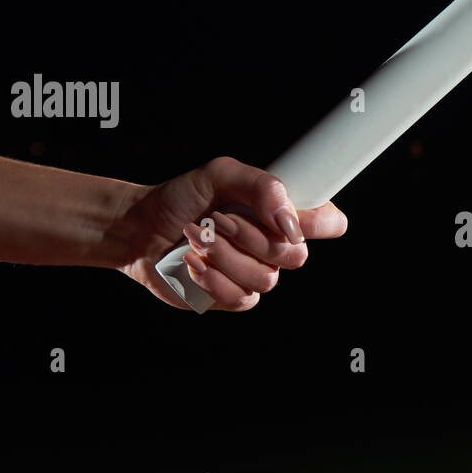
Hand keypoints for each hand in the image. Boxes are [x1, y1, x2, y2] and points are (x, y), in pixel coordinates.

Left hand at [114, 156, 347, 310]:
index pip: (330, 222)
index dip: (321, 223)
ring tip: (198, 238)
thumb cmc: (182, 197)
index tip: (287, 218)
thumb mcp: (220, 174)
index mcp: (282, 213)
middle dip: (253, 237)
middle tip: (219, 220)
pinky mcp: (234, 297)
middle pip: (297, 256)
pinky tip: (193, 262)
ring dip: (225, 256)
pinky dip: (213, 278)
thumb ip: (262, 186)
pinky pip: (242, 298)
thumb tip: (290, 223)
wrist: (140, 228)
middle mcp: (276, 245)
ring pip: (267, 279)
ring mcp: (257, 273)